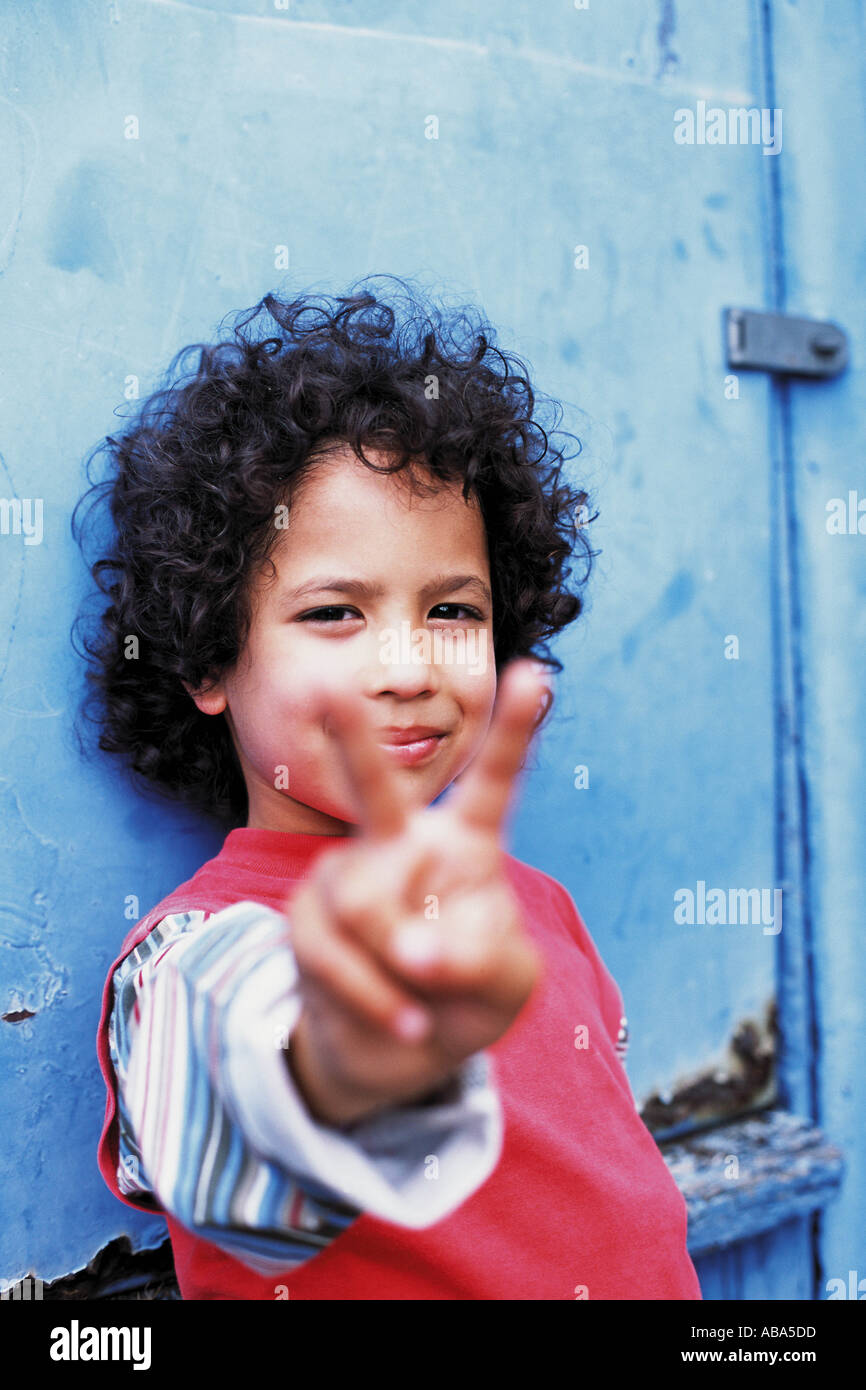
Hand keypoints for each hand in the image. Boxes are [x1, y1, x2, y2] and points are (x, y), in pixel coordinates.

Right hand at [283, 659, 548, 1126]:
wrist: (403, 1052)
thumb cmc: (468, 998)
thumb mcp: (507, 986)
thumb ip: (481, 960)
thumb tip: (413, 954)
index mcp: (468, 844)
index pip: (493, 781)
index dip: (515, 730)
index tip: (535, 674)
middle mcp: (402, 844)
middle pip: (376, 787)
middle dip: (349, 739)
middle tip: (328, 691)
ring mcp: (348, 876)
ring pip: (363, 906)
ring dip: (398, 969)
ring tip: (423, 1000)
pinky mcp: (308, 917)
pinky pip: (334, 953)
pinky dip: (375, 1000)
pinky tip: (402, 1020)